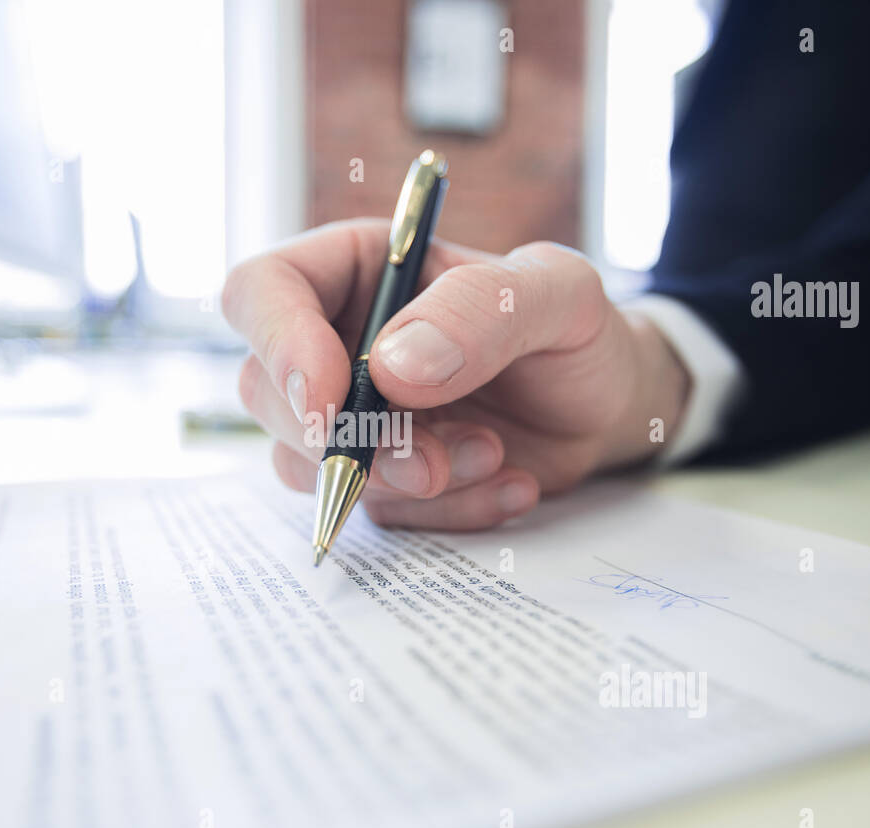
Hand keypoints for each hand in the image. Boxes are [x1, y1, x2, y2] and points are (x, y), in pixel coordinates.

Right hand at [222, 218, 690, 530]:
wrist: (607, 406)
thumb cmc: (575, 330)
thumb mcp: (557, 294)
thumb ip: (482, 312)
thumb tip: (391, 368)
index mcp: (356, 271)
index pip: (262, 292)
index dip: (277, 345)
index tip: (328, 402)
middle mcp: (335, 343)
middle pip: (268, 393)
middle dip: (348, 441)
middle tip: (435, 461)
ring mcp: (350, 417)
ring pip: (310, 466)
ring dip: (403, 481)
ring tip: (495, 455)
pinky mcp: (378, 479)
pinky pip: (376, 513)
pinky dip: (446, 511)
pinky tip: (510, 482)